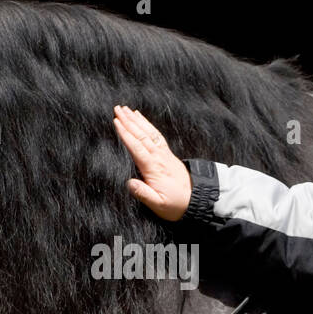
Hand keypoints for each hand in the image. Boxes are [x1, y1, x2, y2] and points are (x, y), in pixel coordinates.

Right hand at [113, 105, 191, 221]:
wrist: (197, 201)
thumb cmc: (175, 205)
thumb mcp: (158, 205)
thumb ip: (143, 194)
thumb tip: (129, 183)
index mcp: (154, 168)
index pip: (137, 147)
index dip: (125, 134)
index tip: (116, 121)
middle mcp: (159, 158)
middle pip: (141, 135)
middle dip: (128, 121)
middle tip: (117, 108)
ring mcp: (164, 154)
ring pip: (149, 132)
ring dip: (137, 120)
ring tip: (126, 109)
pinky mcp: (168, 154)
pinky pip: (156, 136)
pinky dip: (148, 125)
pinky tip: (141, 119)